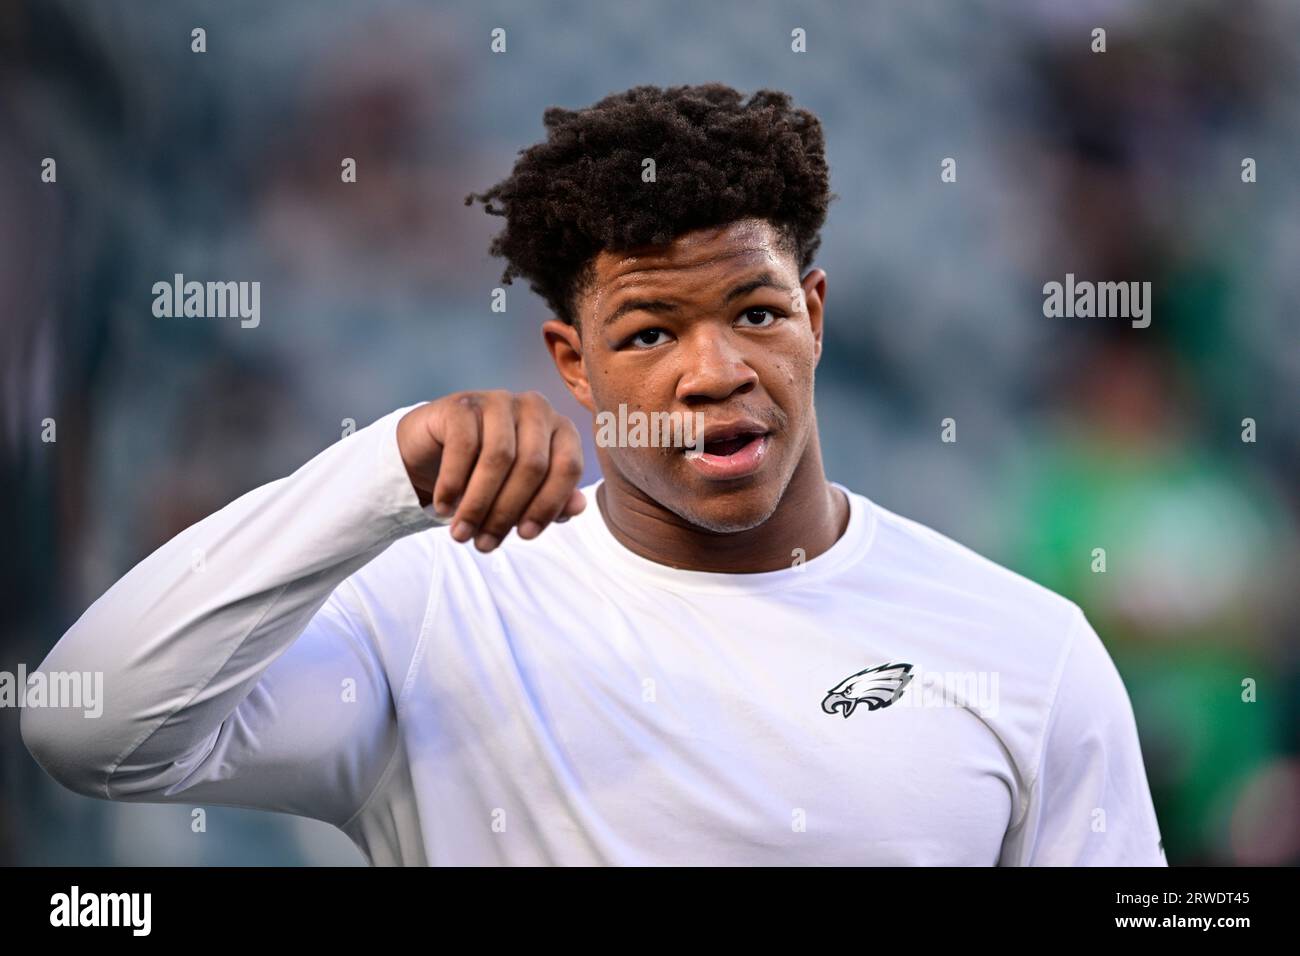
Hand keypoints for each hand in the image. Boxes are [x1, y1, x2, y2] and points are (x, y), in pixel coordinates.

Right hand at [396, 390, 585, 550]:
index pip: (568, 467)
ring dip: (477, 504)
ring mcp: (498, 401)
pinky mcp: (462, 404)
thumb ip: (553, 500)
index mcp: (560, 428)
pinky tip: (444, 507)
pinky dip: (453, 483)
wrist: (432, 451)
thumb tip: (577, 507)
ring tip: (461, 533)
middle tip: (484, 543)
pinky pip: (463, 446)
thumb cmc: (488, 474)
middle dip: (507, 512)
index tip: (525, 536)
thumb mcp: (523, 492)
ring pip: (498, 457)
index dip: (548, 506)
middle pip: (533, 465)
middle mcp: (535, 408)